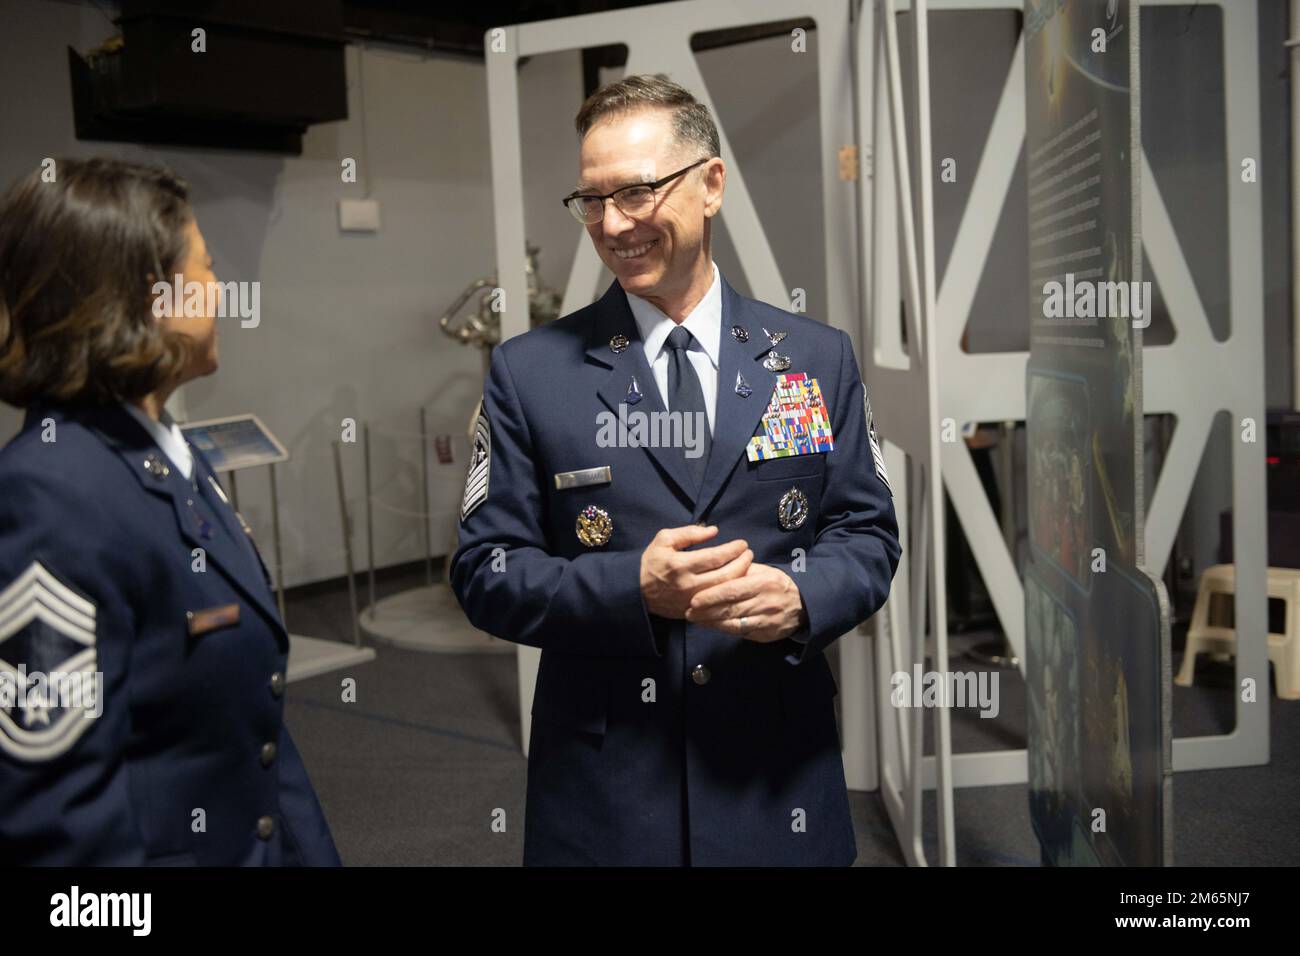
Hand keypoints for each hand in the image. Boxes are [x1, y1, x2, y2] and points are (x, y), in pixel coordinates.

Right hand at [640, 524, 751, 619]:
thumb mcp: (664, 539)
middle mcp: (688, 584)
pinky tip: (737, 584)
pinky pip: (717, 603)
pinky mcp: (693, 612)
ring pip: (724, 591)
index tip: (743, 543)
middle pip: (725, 576)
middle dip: (742, 563)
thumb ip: (689, 533)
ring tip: (746, 566)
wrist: (636, 591)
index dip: (733, 549)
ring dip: (740, 578)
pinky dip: (730, 593)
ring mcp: (691, 601)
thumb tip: (714, 531)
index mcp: (680, 564)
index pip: (715, 557)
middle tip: (749, 554)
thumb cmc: (652, 561)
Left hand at [685, 563, 807, 642]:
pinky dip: (724, 629)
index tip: (694, 599)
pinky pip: (740, 633)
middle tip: (688, 611)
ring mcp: (767, 621)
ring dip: (711, 623)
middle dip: (706, 612)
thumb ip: (740, 571)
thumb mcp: (762, 571)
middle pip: (730, 609)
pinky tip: (712, 625)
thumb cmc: (776, 583)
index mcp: (764, 582)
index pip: (732, 590)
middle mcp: (766, 602)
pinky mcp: (766, 635)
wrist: (804, 604)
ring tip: (696, 619)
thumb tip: (714, 569)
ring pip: (733, 624)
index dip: (711, 596)